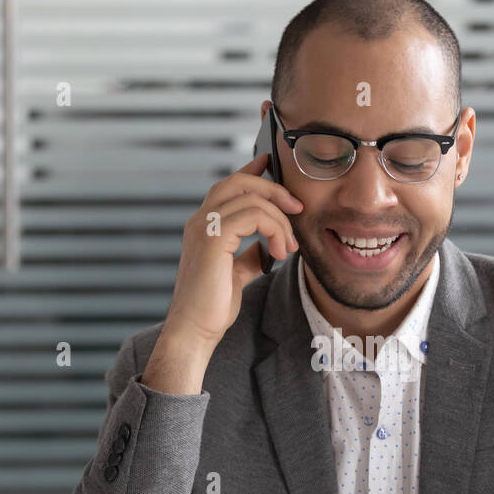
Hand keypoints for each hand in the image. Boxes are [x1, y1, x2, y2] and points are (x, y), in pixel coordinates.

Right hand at [163, 153, 303, 351]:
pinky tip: (280, 252)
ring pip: (251, 199)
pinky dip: (274, 230)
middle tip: (297, 208)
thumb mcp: (237, 273)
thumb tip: (267, 246)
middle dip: (274, 190)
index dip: (251, 170)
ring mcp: (204, 227)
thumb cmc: (212, 306)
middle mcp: (200, 220)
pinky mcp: (213, 239)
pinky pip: (252, 216)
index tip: (271, 164)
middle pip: (239, 182)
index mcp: (204, 225)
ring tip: (289, 247)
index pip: (228, 186)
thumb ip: (250, 255)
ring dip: (280, 220)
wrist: (195, 330)